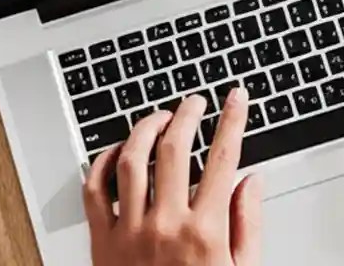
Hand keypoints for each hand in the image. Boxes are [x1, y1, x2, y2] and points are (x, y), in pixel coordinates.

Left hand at [83, 90, 261, 265]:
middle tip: (195, 102)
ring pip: (132, 160)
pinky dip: (101, 163)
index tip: (236, 99)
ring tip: (159, 117)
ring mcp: (130, 232)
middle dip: (187, 113)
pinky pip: (93, 190)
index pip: (223, 156)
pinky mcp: (102, 243)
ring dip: (145, 128)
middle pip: (174, 147)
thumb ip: (247, 224)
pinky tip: (115, 150)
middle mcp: (166, 226)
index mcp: (205, 232)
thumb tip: (250, 182)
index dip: (233, 119)